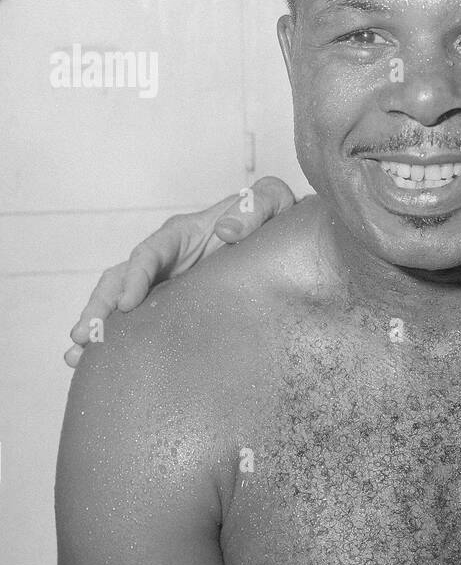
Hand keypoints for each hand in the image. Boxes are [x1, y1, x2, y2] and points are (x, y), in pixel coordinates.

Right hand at [65, 177, 295, 367]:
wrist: (280, 241)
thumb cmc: (273, 216)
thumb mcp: (271, 200)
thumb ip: (254, 207)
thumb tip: (226, 230)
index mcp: (182, 233)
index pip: (150, 252)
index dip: (136, 276)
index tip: (128, 303)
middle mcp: (164, 258)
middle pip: (120, 279)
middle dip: (100, 306)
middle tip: (84, 337)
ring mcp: (163, 282)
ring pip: (118, 302)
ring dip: (97, 327)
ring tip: (76, 357)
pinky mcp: (171, 305)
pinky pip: (137, 321)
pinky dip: (115, 339)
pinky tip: (96, 363)